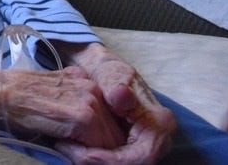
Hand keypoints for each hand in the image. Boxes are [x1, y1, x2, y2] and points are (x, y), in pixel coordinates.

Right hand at [0, 63, 124, 147]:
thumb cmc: (19, 98)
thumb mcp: (54, 95)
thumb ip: (76, 104)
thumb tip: (91, 130)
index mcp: (88, 83)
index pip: (112, 121)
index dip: (101, 140)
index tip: (83, 148)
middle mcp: (94, 90)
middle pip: (115, 132)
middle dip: (101, 149)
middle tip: (75, 152)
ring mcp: (90, 102)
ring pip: (110, 142)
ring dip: (92, 153)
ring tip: (67, 149)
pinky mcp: (82, 117)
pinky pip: (98, 148)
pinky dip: (84, 155)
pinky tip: (62, 148)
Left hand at [53, 42, 175, 164]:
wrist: (104, 72)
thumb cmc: (109, 72)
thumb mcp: (112, 74)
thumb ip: (116, 86)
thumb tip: (121, 96)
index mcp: (159, 122)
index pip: (142, 156)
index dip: (113, 160)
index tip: (86, 154)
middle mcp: (157, 140)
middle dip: (101, 163)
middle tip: (70, 152)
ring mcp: (146, 146)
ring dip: (95, 163)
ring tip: (68, 149)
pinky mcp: (132, 149)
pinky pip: (115, 162)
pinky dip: (96, 160)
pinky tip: (75, 150)